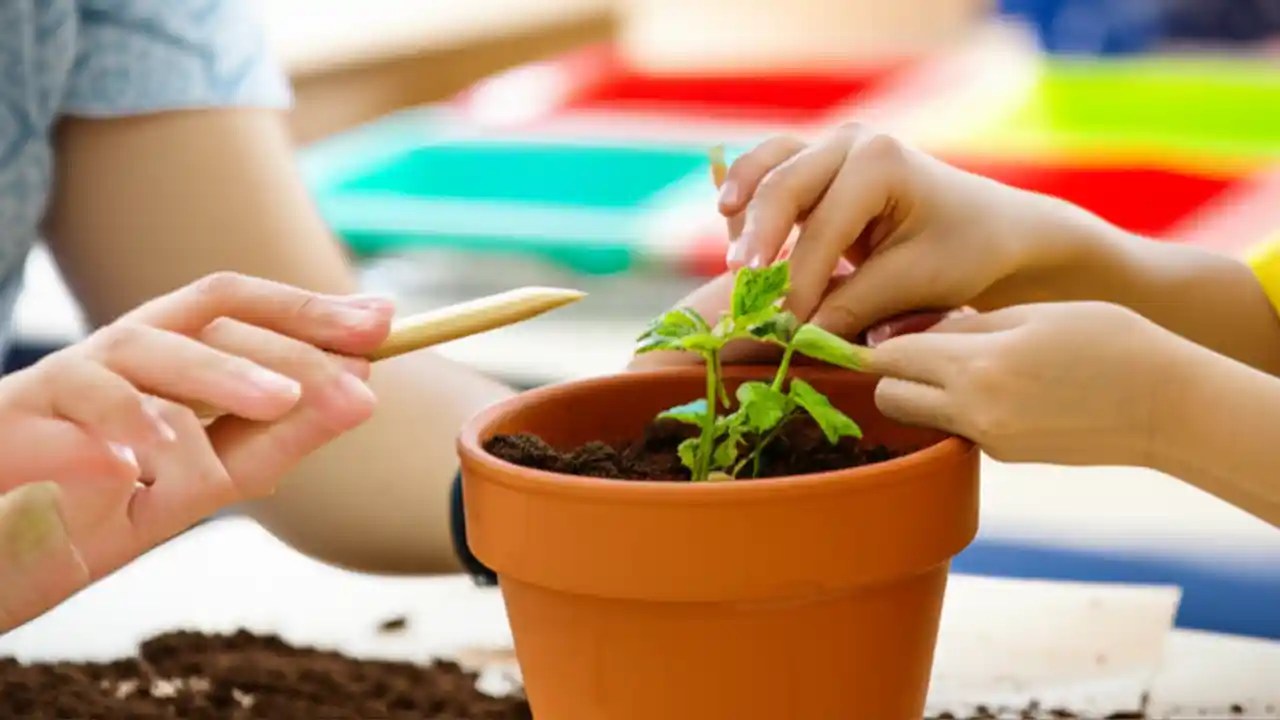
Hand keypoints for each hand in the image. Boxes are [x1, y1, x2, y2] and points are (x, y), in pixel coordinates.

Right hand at [0, 272, 391, 630]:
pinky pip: (68, 417)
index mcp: (164, 357)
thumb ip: (274, 440)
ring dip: (216, 375)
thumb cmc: (97, 509)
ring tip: (277, 401)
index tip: (385, 320)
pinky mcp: (15, 428)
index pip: (240, 308)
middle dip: (286, 346)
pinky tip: (149, 461)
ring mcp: (63, 385)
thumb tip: (363, 394)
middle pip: (207, 322)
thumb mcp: (201, 482)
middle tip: (351, 377)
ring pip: (143, 355)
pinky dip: (115, 430)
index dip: (312, 309)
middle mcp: (119, 355)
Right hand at [633, 125, 1113, 369]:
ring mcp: (832, 145)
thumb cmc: (962, 253)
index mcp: (882, 162)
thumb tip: (791, 337)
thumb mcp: (911, 284)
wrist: (989, 228)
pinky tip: (729, 220)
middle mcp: (853, 141)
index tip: (781, 327)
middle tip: (743, 286)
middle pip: (784, 186)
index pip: (823, 229)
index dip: (797, 282)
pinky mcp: (818, 161)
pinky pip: (769, 167)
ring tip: (731, 250)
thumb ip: (849, 306)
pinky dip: (746, 191)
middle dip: (760, 240)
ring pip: (768, 164)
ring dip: (743, 204)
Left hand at [867, 301, 1192, 466]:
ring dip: (922, 394)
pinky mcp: (1005, 455)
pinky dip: (959, 409)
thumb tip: (913, 335)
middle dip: (891, 374)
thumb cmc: (1107, 340)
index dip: (879, 340)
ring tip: (956, 365)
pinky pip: (957, 428)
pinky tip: (995, 387)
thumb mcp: (1031, 314)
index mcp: (977, 365)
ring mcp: (988, 440)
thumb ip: (965, 326)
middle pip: (888, 397)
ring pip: (918, 418)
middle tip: (916, 347)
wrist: (1167, 404)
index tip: (878, 325)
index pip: (890, 357)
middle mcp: (974, 410)